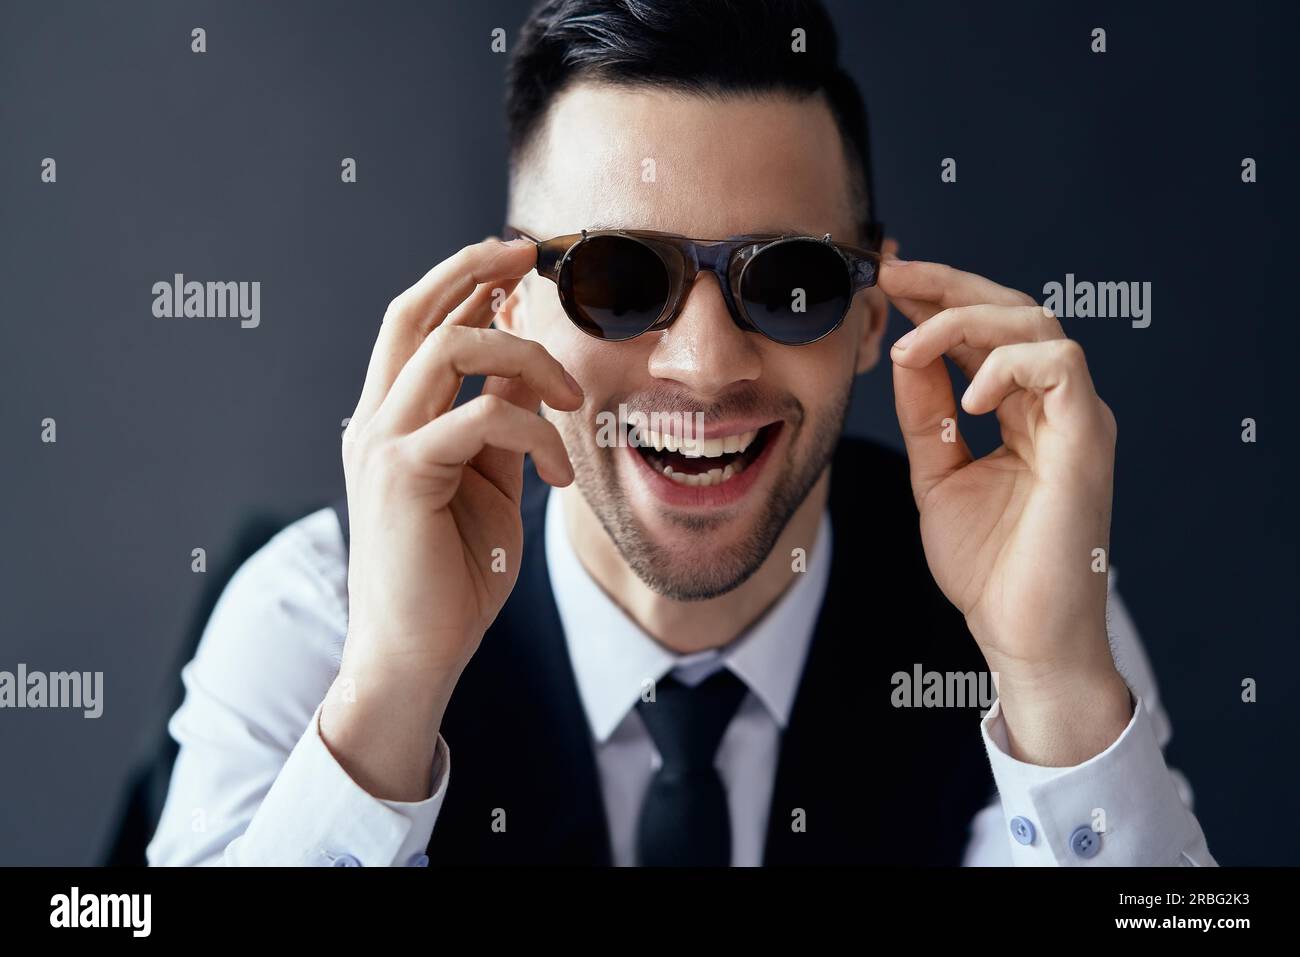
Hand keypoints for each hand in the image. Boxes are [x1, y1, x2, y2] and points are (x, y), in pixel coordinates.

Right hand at [319, 238, 582, 799]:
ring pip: (453, 348)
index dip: (466, 281)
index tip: (520, 262)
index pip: (420, 324)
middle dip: (474, 268)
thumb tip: (527, 364)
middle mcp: (375, 419)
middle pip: (414, 310)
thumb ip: (497, 421)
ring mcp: (381, 443)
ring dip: (529, 358)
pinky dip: (537, 433)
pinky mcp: (403, 474)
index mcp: (391, 418)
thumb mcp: (485, 483)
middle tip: (531, 254)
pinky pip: (481, 416)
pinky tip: (560, 474)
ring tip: (575, 400)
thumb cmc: (451, 574)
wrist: (415, 652)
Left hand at [882, 259, 1130, 765]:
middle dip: (950, 285)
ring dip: (966, 321)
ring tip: (911, 346)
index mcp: (1022, 413)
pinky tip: (964, 398)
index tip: (887, 282)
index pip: (986, 333)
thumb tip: (904, 354)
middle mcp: (1055, 407)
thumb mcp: (936, 475)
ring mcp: (1076, 420)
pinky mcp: (1087, 440)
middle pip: (1015, 311)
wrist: (1019, 633)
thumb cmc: (988, 566)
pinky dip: (1006, 367)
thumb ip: (924, 415)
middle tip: (894, 274)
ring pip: (1036, 325)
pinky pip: (1060, 366)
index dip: (939, 299)